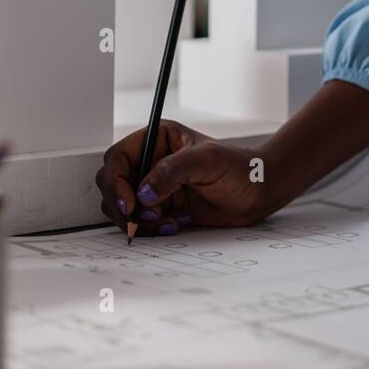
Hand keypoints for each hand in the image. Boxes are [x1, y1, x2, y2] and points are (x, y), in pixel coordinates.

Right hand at [96, 121, 270, 234]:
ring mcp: (154, 187)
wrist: (256, 193)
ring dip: (137, 220)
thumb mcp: (206, 160)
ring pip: (123, 206)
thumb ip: (172, 171)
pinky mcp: (161, 208)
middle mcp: (151, 162)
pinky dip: (149, 229)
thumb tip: (143, 192)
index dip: (116, 180)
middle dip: (122, 204)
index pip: (119, 157)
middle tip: (139, 218)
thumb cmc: (238, 167)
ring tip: (165, 221)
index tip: (128, 201)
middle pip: (112, 183)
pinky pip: (139, 222)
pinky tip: (174, 225)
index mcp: (157, 139)